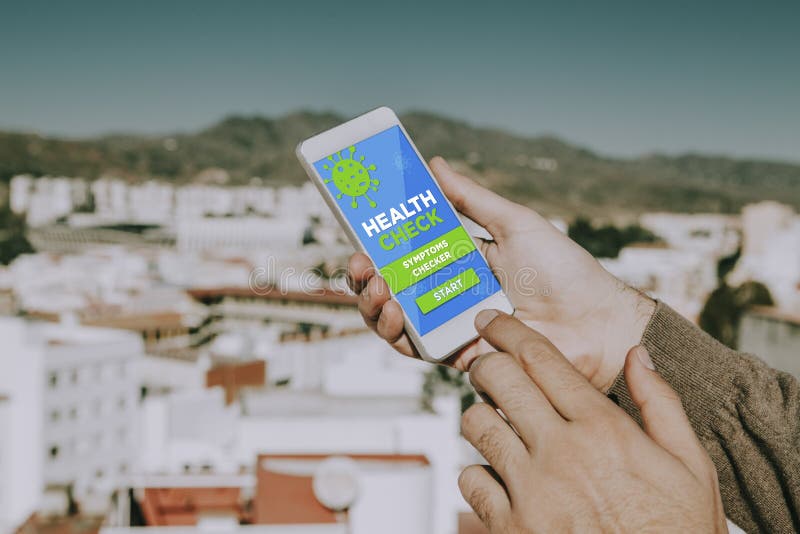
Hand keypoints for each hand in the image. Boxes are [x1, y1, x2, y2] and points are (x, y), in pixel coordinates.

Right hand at [347, 156, 654, 389]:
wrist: (595, 323)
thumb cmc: (564, 271)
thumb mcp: (515, 223)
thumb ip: (472, 199)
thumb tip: (435, 164)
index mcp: (460, 259)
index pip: (407, 250)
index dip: (378, 242)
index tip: (358, 228)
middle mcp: (450, 292)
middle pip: (391, 287)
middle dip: (366, 276)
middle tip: (359, 263)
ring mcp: (452, 325)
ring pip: (395, 319)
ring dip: (374, 304)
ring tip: (377, 287)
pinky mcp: (459, 355)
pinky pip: (416, 348)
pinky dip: (397, 333)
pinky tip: (395, 313)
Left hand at [459, 310, 727, 532]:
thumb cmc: (676, 532)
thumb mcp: (691, 466)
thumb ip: (662, 404)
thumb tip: (638, 355)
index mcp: (604, 429)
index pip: (541, 359)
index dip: (508, 332)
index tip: (491, 322)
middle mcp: (562, 453)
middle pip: (499, 379)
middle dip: (484, 362)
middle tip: (484, 365)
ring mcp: (532, 491)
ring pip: (476, 425)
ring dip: (480, 416)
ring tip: (495, 422)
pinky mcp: (510, 526)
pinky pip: (470, 480)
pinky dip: (477, 473)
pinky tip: (498, 477)